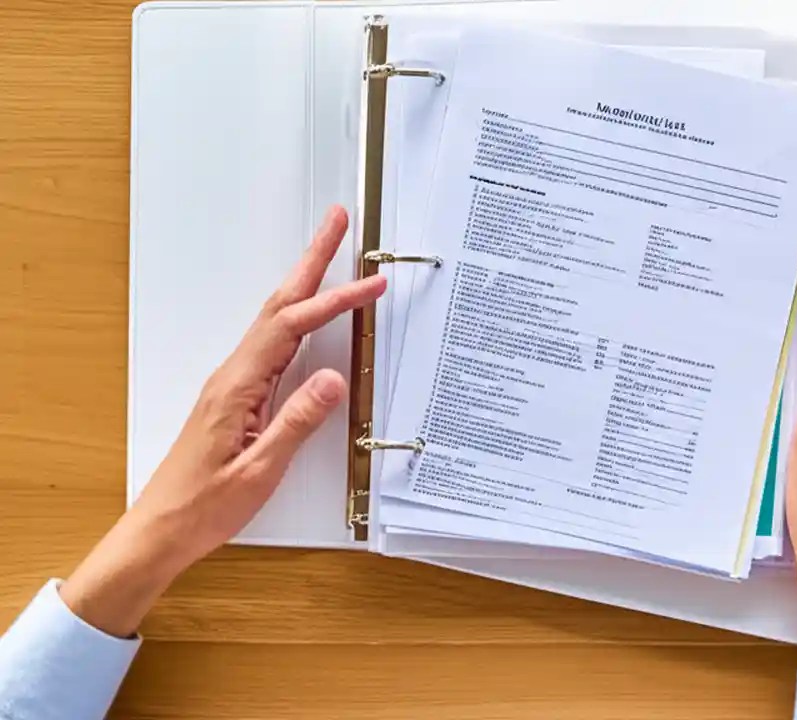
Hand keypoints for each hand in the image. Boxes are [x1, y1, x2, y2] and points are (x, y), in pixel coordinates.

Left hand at [60, 206, 386, 636]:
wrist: (160, 529)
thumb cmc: (204, 505)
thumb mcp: (259, 469)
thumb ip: (297, 421)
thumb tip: (332, 378)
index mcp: (237, 386)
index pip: (293, 328)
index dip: (335, 302)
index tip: (371, 285)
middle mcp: (232, 375)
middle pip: (279, 304)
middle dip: (311, 260)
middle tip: (336, 223)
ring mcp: (232, 384)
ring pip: (274, 319)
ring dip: (303, 283)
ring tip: (328, 255)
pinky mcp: (235, 397)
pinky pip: (271, 343)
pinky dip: (296, 317)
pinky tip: (306, 317)